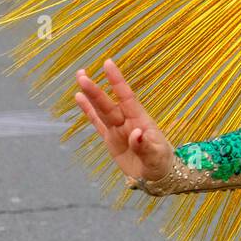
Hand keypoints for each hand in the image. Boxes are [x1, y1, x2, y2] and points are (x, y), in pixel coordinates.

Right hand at [74, 58, 173, 182]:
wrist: (157, 176)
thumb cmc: (161, 163)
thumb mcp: (156, 156)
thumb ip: (145, 146)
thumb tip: (136, 134)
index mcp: (141, 121)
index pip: (127, 97)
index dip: (117, 81)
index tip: (108, 64)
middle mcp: (127, 122)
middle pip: (109, 104)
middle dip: (96, 90)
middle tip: (82, 75)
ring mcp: (118, 130)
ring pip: (101, 110)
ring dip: (91, 95)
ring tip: (80, 77)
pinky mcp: (110, 139)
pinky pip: (97, 123)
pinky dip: (88, 111)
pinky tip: (79, 98)